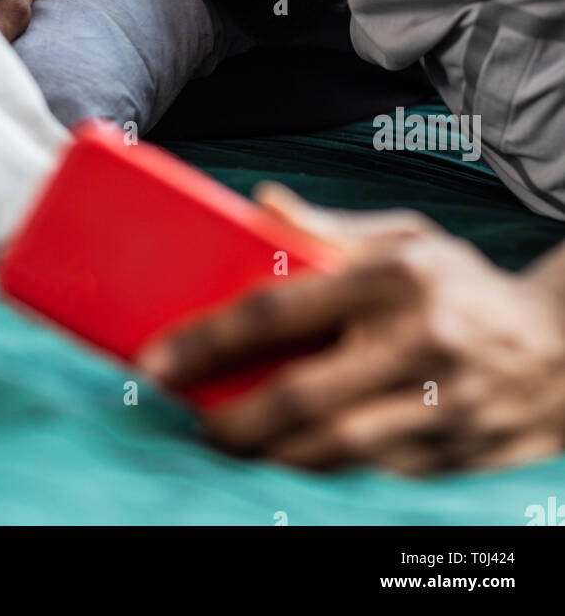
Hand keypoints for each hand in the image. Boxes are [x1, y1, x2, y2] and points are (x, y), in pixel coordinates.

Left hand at [139, 185, 564, 473]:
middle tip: (189, 418)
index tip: (158, 360)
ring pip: (333, 450)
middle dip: (230, 418)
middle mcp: (418, 342)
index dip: (209, 340)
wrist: (561, 346)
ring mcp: (441, 406)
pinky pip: (372, 476)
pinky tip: (288, 462)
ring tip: (227, 444)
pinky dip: (322, 474)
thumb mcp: (406, 238)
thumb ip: (327, 227)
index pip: (282, 310)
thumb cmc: (465, 285)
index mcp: (396, 277)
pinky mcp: (453, 455)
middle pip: (301, 395)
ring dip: (268, 455)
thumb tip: (256, 204)